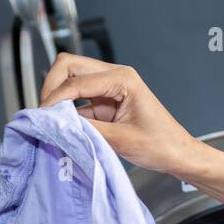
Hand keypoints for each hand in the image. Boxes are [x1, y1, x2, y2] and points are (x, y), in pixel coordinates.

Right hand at [39, 52, 201, 175]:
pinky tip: (64, 128)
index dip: (56, 97)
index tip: (44, 116)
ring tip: (51, 122)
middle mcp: (114, 77)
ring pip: (70, 82)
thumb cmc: (163, 145)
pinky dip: (68, 113)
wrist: (179, 155)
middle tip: (43, 112)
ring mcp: (108, 89)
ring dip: (58, 99)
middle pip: (69, 67)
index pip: (76, 79)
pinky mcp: (105, 104)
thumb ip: (89, 131)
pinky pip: (78, 102)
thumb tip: (59, 126)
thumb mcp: (122, 140)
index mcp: (122, 78)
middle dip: (52, 87)